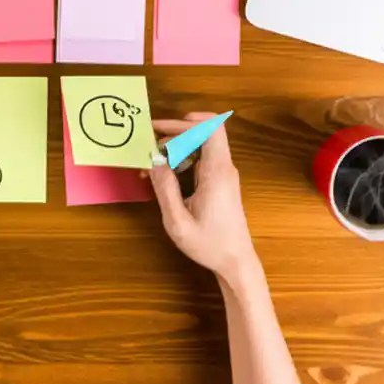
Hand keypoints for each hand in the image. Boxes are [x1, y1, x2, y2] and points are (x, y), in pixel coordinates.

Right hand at [148, 113, 255, 274]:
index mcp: (217, 172)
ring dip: (175, 149)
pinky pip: (200, 159)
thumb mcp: (178, 221)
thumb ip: (165, 188)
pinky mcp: (220, 181)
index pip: (211, 128)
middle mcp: (223, 167)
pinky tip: (164, 177)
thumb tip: (153, 160)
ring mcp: (223, 174)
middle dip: (173, 134)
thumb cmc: (208, 244)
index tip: (159, 129)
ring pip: (199, 145)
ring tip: (150, 167)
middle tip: (148, 147)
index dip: (186, 122)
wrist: (235, 261)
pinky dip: (181, 161)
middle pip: (202, 132)